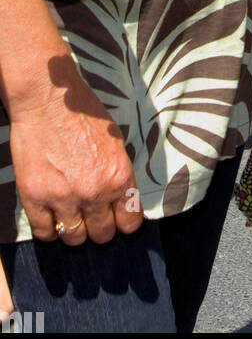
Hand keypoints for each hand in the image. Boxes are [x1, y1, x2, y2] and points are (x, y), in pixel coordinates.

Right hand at [8, 58, 142, 245]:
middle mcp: (94, 192)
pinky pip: (45, 233)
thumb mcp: (116, 143)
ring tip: (73, 216)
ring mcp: (63, 198)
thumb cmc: (83, 114)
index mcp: (118, 176)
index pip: (130, 222)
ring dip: (75, 230)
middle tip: (94, 217)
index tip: (119, 220)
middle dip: (100, 227)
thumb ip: (119, 175)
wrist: (48, 100)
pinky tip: (52, 217)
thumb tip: (122, 201)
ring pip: (74, 238)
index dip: (125, 223)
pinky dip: (49, 230)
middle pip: (102, 234)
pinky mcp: (35, 198)